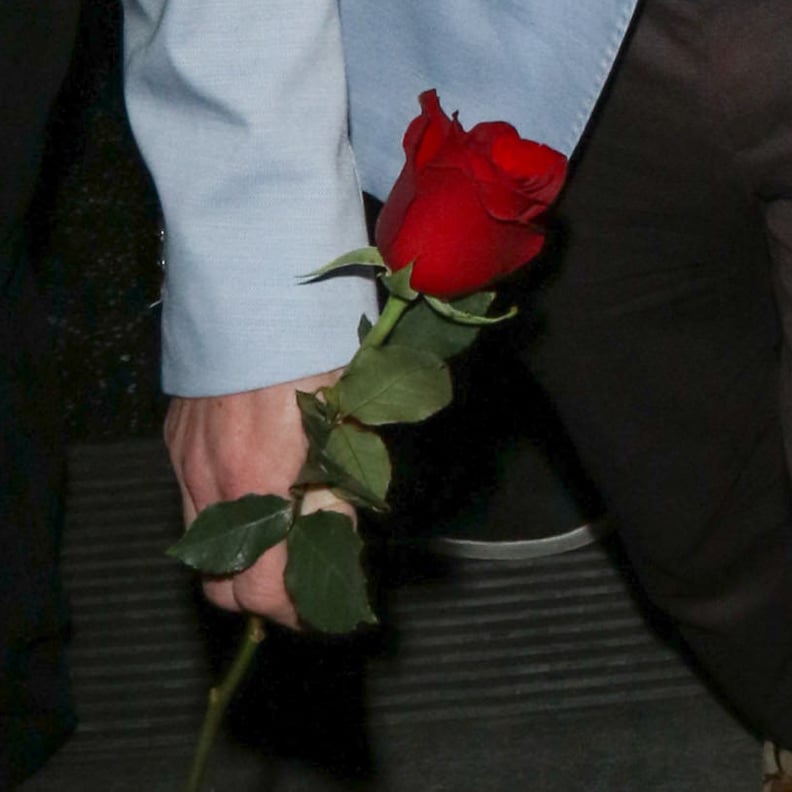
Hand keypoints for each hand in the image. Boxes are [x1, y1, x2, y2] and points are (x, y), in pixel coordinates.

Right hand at [164, 370, 350, 628]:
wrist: (256, 296)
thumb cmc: (311, 356)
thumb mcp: (344, 428)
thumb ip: (337, 493)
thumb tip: (336, 540)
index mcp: (259, 487)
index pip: (265, 593)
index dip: (296, 615)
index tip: (323, 610)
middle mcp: (211, 487)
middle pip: (220, 587)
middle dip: (260, 598)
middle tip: (300, 580)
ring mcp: (186, 463)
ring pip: (202, 546)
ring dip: (239, 557)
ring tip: (278, 534)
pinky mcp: (176, 440)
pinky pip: (191, 499)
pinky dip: (221, 512)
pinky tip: (251, 483)